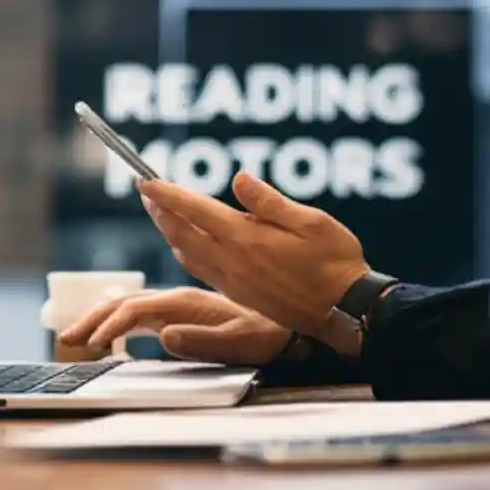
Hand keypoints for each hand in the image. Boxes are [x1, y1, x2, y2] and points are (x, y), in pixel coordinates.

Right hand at [58, 287, 291, 365]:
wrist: (284, 328)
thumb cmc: (263, 337)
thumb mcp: (236, 344)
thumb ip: (200, 341)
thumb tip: (163, 337)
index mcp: (186, 302)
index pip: (136, 309)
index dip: (111, 325)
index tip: (94, 344)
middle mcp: (176, 299)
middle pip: (123, 302)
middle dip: (93, 319)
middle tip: (68, 338)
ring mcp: (176, 305)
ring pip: (128, 305)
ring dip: (100, 318)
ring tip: (76, 335)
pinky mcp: (179, 313)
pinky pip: (140, 312)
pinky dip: (117, 319)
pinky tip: (108, 330)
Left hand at [138, 172, 369, 339]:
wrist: (344, 311)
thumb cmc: (335, 262)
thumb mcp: (312, 221)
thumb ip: (270, 202)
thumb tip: (238, 179)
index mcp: (246, 239)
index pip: (195, 211)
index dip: (167, 194)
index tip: (145, 181)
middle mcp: (232, 262)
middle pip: (182, 234)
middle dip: (159, 211)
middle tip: (145, 192)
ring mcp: (234, 282)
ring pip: (187, 254)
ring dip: (169, 232)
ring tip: (161, 214)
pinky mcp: (240, 295)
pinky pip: (202, 271)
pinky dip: (186, 253)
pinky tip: (188, 246)